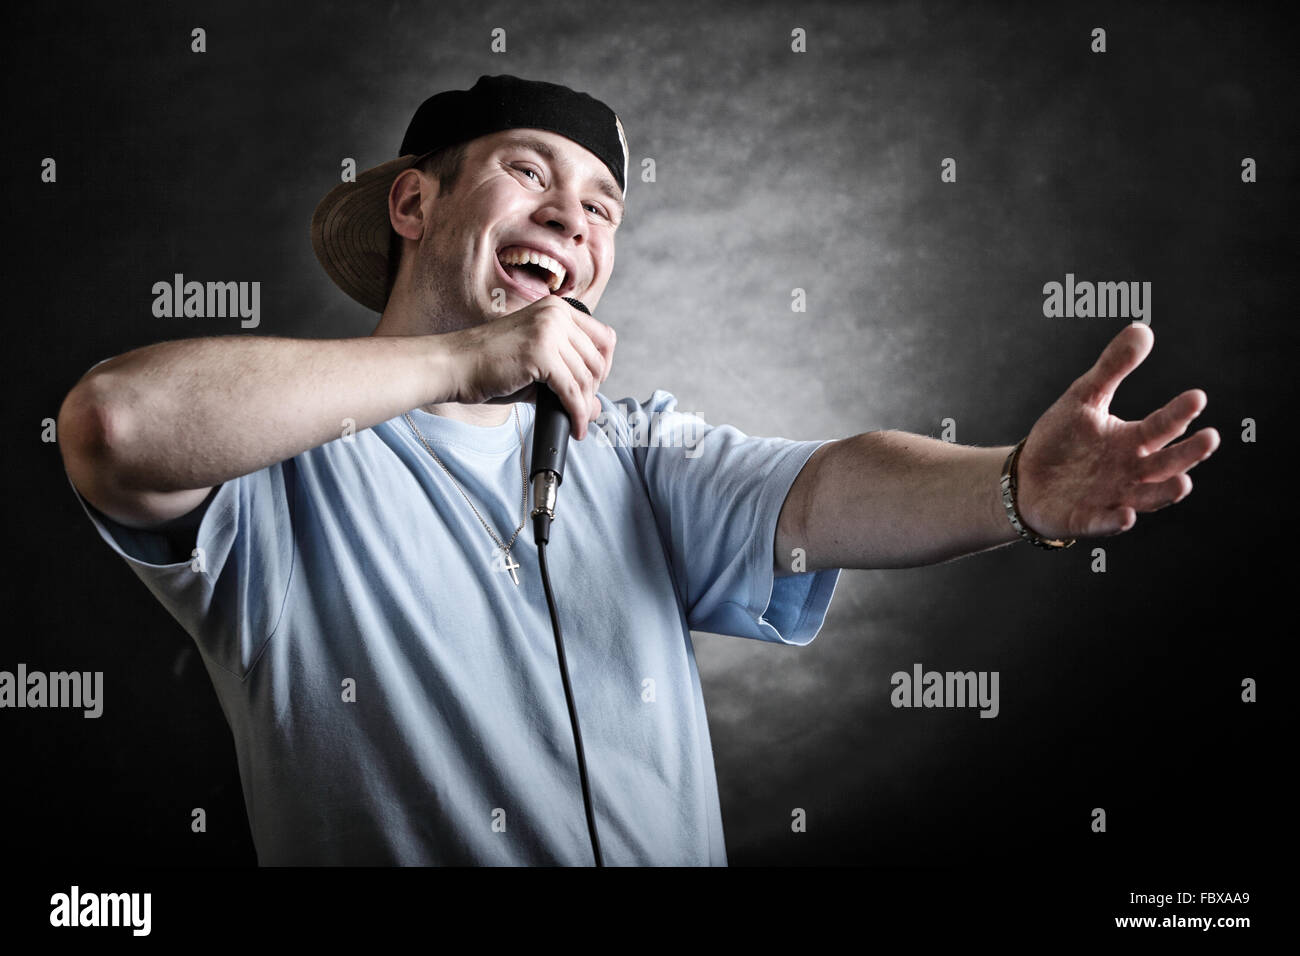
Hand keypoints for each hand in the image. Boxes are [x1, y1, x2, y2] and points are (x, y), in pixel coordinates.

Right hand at [443, 296, 615, 439]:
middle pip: (598, 359)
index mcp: (556, 309)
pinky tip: (574, 427)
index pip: (603, 337)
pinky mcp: (541, 354)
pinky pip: (572, 392)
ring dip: (584, 406)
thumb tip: (595, 408)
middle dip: (593, 389)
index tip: (593, 386)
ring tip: (576, 421)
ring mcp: (549, 332)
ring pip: (587, 378)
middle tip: (579, 408)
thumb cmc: (487, 366)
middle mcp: (556, 314)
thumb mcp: (536, 367)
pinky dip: (576, 414)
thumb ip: (567, 382)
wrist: (453, 365)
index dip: (603, 366)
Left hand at [1015, 323, 1219, 538]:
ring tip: (1183, 484)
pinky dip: (1115, 521)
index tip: (1197, 396)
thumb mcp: (1084, 398)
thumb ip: (1113, 368)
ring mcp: (1113, 497)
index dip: (1179, 413)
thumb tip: (1143, 328)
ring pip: (1147, 497)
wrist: (1025, 477)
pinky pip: (1104, 522)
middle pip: (1167, 464)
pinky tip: (1126, 516)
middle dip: (1188, 454)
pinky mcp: (1087, 519)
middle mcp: (1131, 471)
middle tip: (1210, 439)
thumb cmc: (1062, 439)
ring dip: (1164, 493)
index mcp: (1133, 441)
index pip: (1162, 426)